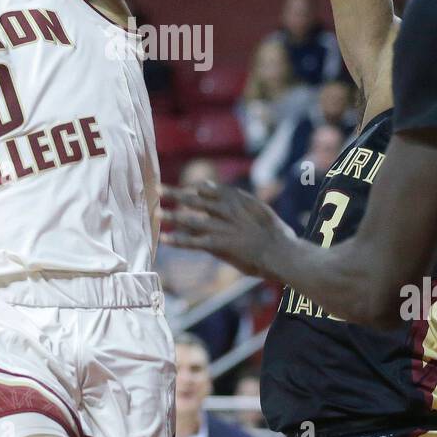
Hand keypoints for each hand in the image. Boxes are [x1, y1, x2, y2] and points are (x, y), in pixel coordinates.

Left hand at [160, 182, 299, 278]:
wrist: (281, 252)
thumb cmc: (274, 233)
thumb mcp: (257, 209)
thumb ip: (236, 197)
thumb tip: (211, 185)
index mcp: (237, 200)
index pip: (209, 189)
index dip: (194, 190)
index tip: (184, 190)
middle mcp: (226, 210)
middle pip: (195, 200)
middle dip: (175, 194)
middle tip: (158, 189)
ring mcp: (221, 227)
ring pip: (190, 219)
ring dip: (171, 216)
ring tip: (156, 213)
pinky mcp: (219, 243)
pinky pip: (193, 241)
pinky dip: (178, 240)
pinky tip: (164, 238)